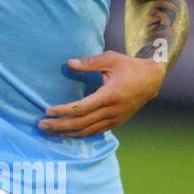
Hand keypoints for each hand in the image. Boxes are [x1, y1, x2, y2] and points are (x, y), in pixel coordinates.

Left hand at [38, 51, 165, 137]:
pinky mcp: (116, 123)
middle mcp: (112, 111)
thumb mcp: (111, 59)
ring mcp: (115, 119)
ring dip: (66, 133)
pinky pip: (94, 132)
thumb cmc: (129, 66)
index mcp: (110, 95)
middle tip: (41, 125)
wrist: (152, 80)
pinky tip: (66, 133)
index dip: (63, 111)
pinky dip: (79, 134)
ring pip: (87, 132)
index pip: (81, 108)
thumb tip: (69, 63)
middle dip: (59, 126)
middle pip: (81, 123)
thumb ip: (89, 63)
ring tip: (49, 132)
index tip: (48, 111)